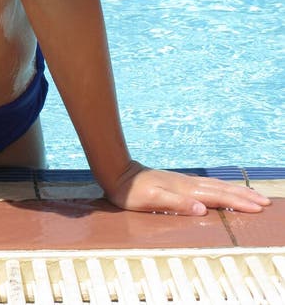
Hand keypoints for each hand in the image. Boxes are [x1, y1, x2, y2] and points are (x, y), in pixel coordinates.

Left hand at [105, 160, 270, 215]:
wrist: (119, 174)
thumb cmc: (132, 192)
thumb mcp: (151, 201)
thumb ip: (176, 204)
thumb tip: (202, 209)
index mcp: (185, 190)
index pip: (217, 197)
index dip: (238, 203)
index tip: (257, 207)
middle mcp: (188, 184)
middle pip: (222, 190)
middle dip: (244, 196)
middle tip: (265, 202)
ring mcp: (185, 182)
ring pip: (216, 186)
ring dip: (236, 191)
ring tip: (253, 195)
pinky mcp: (180, 183)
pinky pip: (208, 186)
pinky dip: (222, 188)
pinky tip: (224, 190)